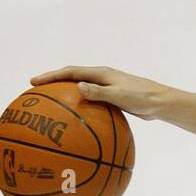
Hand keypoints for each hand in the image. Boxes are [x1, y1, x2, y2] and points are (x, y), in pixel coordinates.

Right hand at [28, 65, 168, 119]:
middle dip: (52, 84)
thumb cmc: (143, 98)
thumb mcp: (120, 96)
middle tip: (35, 92)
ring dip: (64, 96)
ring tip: (50, 108)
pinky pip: (90, 103)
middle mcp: (101, 78)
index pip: (70, 72)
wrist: (161, 103)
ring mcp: (106, 88)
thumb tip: (79, 87)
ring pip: (80, 91)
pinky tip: (75, 124)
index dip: (51, 76)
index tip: (34, 82)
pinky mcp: (112, 99)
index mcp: (100, 73)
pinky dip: (80, 109)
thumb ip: (100, 92)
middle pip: (71, 79)